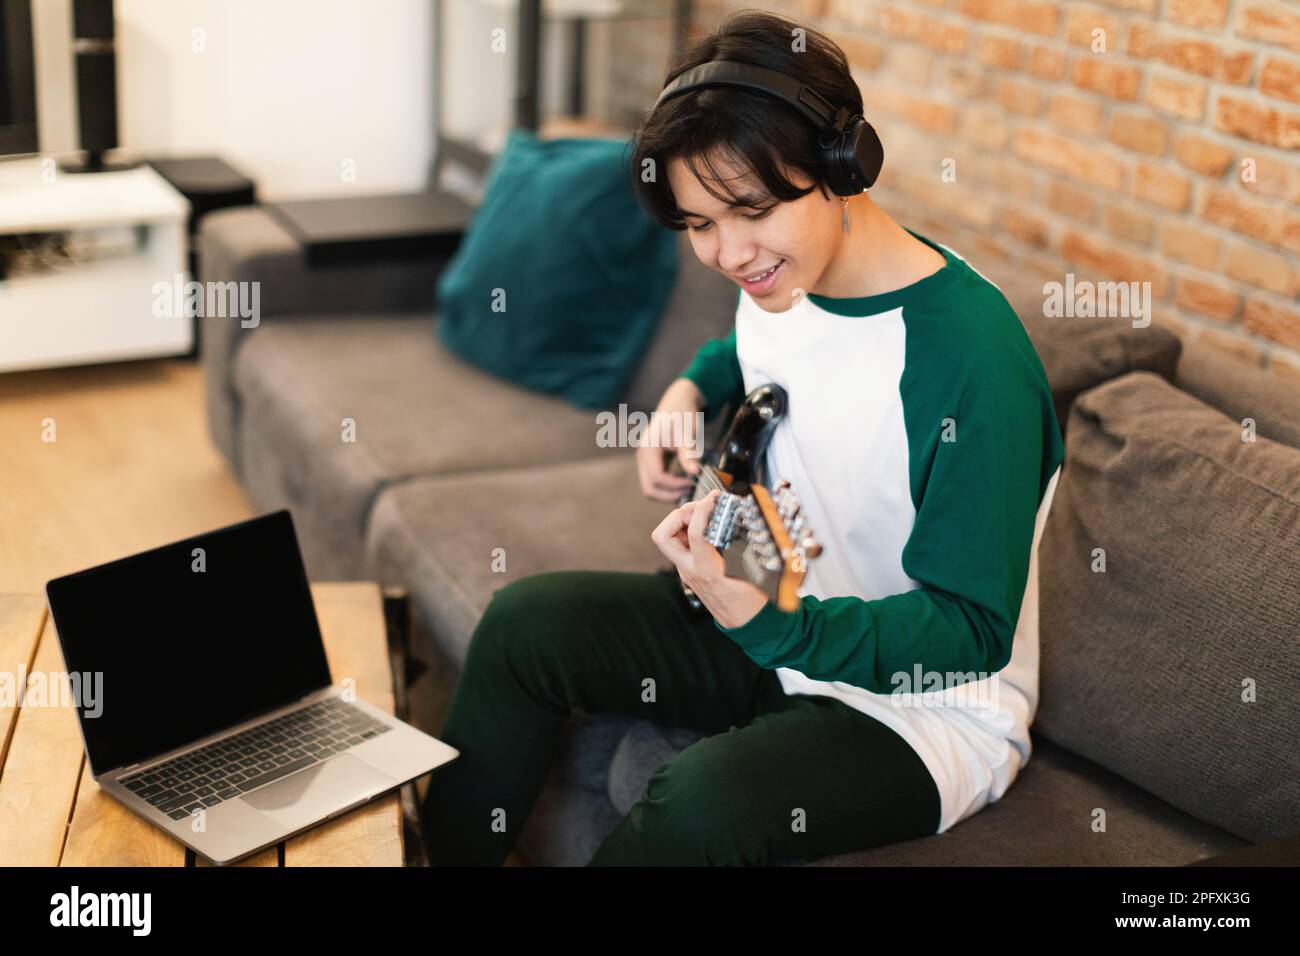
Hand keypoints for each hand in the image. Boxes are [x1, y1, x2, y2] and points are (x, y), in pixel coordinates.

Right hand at [635, 378, 705, 501]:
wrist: (678, 401)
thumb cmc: (682, 413)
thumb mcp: (687, 432)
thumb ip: (688, 454)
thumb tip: (695, 472)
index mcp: (648, 448)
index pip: (657, 477)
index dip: (675, 484)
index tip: (692, 482)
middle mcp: (643, 456)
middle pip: (649, 488)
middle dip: (669, 494)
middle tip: (689, 491)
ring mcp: (645, 460)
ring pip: (651, 487)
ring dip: (668, 493)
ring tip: (687, 488)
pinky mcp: (651, 462)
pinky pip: (656, 481)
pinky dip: (668, 487)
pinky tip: (683, 482)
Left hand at [650, 488, 770, 628]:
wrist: (744, 622)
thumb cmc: (750, 601)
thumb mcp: (754, 571)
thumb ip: (748, 546)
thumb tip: (748, 520)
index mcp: (707, 571)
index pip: (695, 533)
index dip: (702, 511)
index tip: (713, 498)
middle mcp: (691, 570)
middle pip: (662, 536)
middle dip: (679, 514)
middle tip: (702, 507)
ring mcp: (687, 570)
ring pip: (667, 538)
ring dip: (681, 519)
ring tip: (704, 513)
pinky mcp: (690, 569)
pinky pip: (680, 543)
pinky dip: (690, 529)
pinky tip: (707, 526)